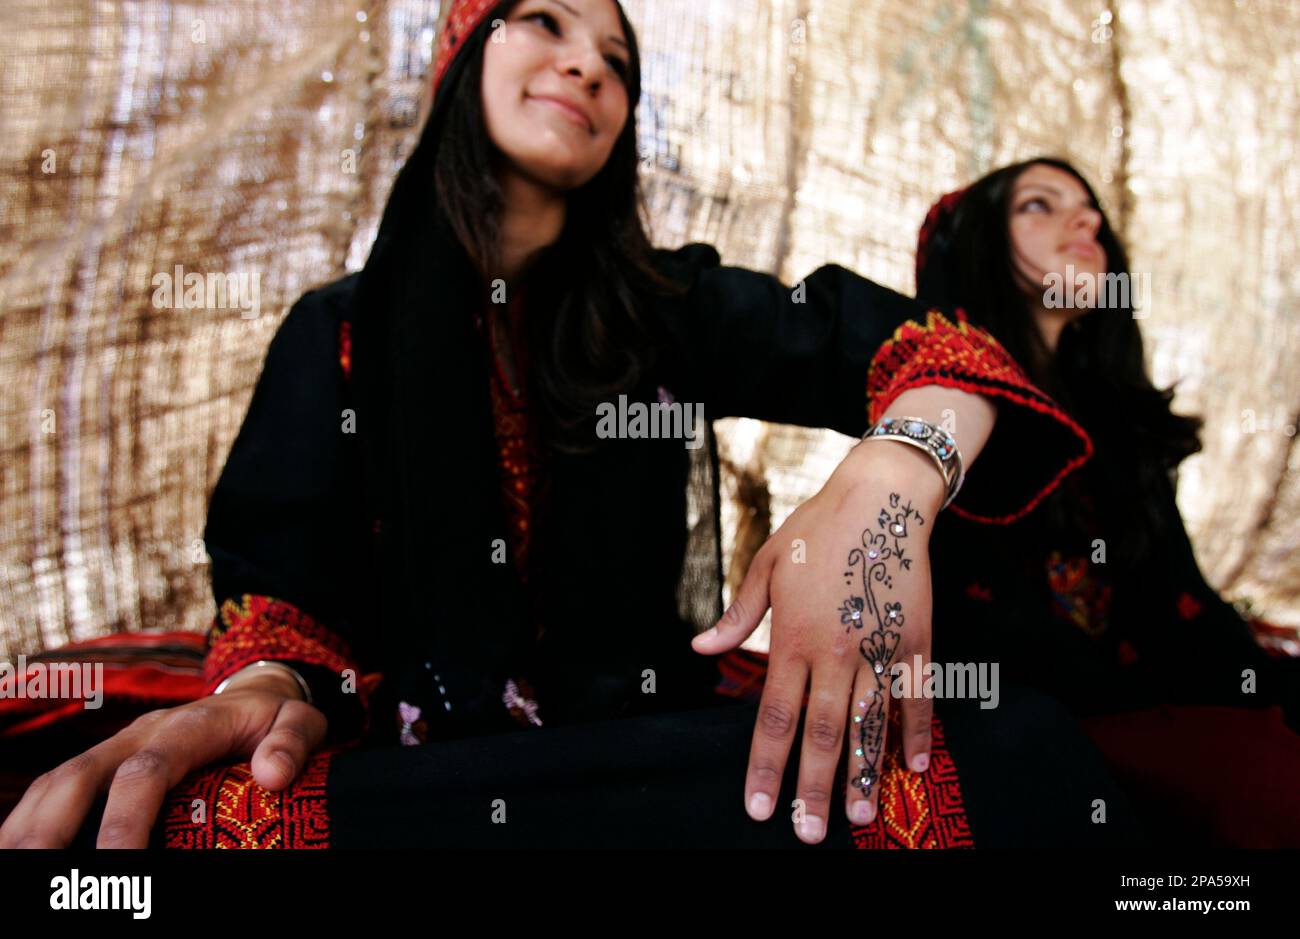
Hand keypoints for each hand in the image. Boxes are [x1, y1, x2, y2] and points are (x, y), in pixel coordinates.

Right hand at [0, 667, 326, 847]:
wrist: (255, 692)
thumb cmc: (274, 718)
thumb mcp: (301, 720)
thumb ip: (292, 742)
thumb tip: (273, 776)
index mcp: (190, 724)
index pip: (147, 771)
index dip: (128, 820)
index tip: (121, 868)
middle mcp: (141, 732)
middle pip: (81, 776)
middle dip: (54, 829)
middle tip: (42, 877)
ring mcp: (117, 746)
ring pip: (58, 781)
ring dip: (30, 826)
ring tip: (20, 869)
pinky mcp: (103, 761)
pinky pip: (55, 787)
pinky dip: (31, 818)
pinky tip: (19, 850)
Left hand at [692, 440, 943, 843]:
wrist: (878, 497)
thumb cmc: (814, 530)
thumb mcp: (764, 565)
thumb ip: (738, 616)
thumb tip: (700, 647)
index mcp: (793, 638)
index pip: (774, 717)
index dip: (765, 766)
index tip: (757, 807)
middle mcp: (836, 651)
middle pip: (823, 733)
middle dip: (814, 789)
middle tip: (810, 835)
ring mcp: (881, 648)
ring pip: (871, 724)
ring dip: (864, 774)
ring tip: (859, 817)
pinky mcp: (917, 640)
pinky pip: (917, 697)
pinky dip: (916, 733)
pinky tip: (912, 768)